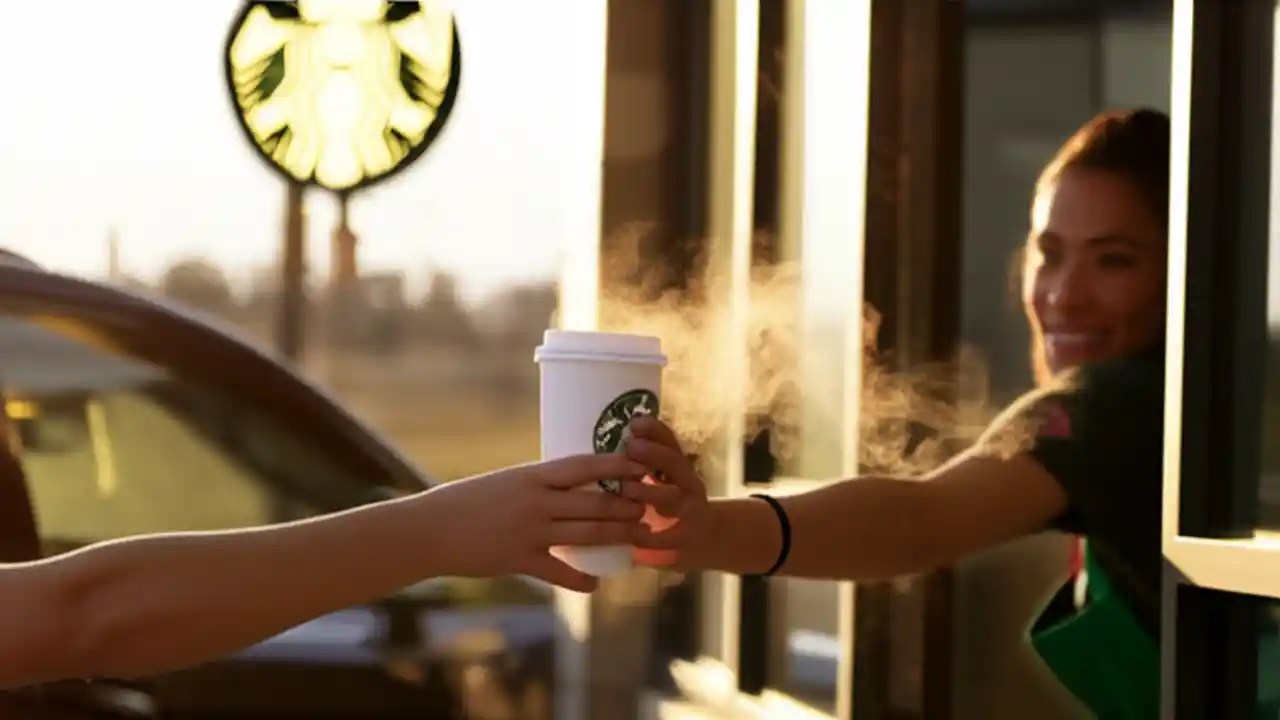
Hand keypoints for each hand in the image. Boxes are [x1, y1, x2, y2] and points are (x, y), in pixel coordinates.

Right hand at [423, 453, 649, 591]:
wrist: (430, 529)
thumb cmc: (467, 502)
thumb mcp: (506, 482)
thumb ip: (538, 484)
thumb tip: (569, 483)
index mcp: (532, 475)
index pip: (583, 466)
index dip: (616, 466)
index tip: (641, 466)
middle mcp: (536, 501)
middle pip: (593, 503)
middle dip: (626, 506)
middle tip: (649, 508)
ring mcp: (529, 531)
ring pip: (585, 534)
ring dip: (616, 536)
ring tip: (638, 538)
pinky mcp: (518, 559)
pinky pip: (558, 572)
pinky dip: (580, 579)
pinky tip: (596, 584)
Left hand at [617, 416, 711, 567]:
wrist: (707, 540)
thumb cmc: (673, 506)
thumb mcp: (665, 481)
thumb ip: (645, 463)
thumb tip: (616, 437)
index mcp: (680, 468)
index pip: (671, 443)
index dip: (655, 431)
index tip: (635, 422)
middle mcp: (689, 485)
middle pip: (677, 464)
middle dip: (655, 454)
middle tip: (632, 446)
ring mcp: (691, 512)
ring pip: (674, 498)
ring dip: (651, 492)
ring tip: (628, 488)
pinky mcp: (687, 541)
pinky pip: (670, 539)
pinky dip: (653, 538)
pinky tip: (635, 535)